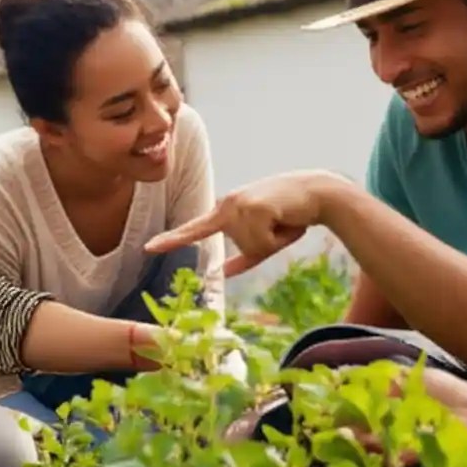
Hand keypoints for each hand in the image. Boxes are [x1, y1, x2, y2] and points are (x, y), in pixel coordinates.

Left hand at [146, 170, 349, 275]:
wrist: (317, 193)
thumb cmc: (290, 215)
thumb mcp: (265, 241)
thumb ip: (242, 257)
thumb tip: (221, 273)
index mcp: (225, 211)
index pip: (195, 229)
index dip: (172, 240)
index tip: (149, 247)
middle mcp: (228, 205)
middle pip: (241, 247)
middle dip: (265, 244)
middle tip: (280, 223)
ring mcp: (239, 204)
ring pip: (252, 246)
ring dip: (274, 239)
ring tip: (284, 219)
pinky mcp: (253, 207)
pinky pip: (263, 242)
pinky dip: (280, 237)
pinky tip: (286, 217)